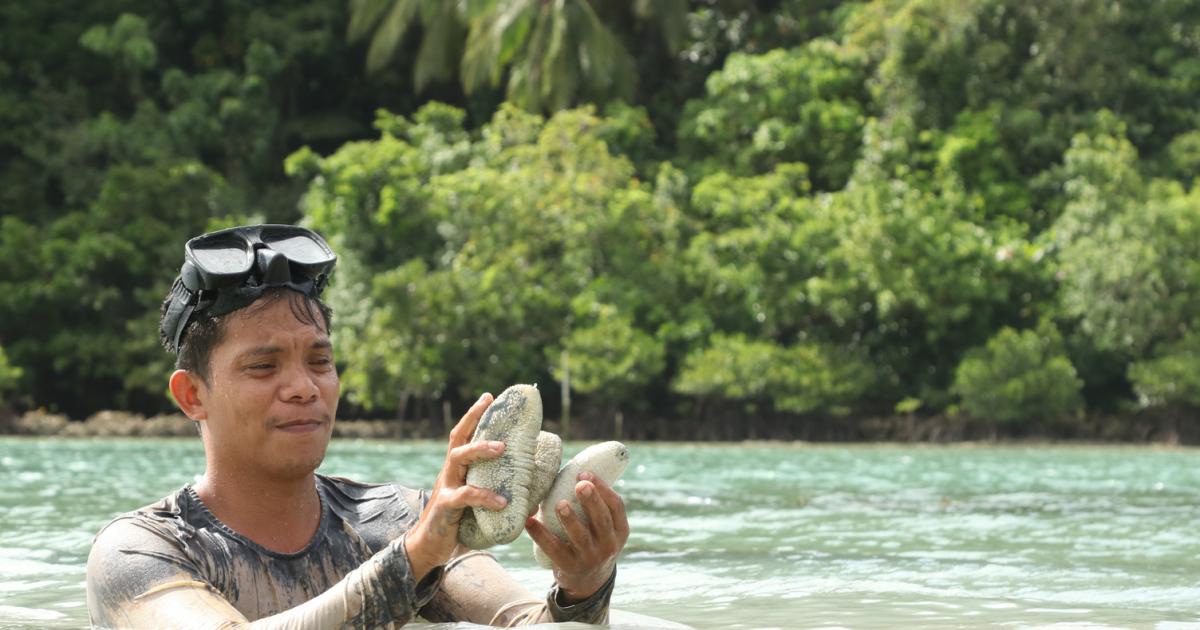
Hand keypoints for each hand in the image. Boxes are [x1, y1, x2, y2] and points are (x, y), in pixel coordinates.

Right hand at [405, 393, 506, 579]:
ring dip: (480, 449)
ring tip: (502, 447)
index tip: (489, 396)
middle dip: (474, 419)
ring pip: (458, 458)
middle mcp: (449, 472)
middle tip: (492, 406)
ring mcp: (444, 487)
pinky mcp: (444, 506)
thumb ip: (498, 495)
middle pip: (458, 438)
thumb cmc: (458, 523)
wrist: (430, 548)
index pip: (464, 434)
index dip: (474, 415)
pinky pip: (464, 496)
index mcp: (457, 469)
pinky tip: (502, 501)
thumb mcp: (478, 504)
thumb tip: (534, 498)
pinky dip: (484, 496)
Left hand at [525, 472, 628, 601]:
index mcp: (620, 530)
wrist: (588, 581)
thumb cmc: (593, 540)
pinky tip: (529, 521)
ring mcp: (590, 558)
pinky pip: (554, 550)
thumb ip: (595, 505)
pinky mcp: (569, 567)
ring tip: (560, 504)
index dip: (603, 488)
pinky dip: (540, 535)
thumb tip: (571, 468)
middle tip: (580, 484)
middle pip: (601, 520)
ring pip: (580, 537)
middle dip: (591, 501)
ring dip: (570, 519)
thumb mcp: (604, 528)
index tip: (585, 473)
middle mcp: (608, 545)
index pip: (616, 506)